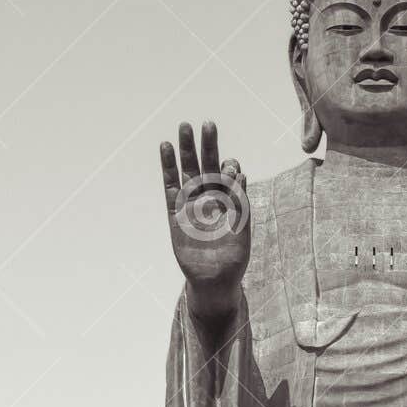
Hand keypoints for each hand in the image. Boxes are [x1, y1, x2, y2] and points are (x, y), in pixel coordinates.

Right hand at [159, 120, 249, 318]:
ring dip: (185, 150)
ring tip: (183, 127)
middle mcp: (210, 199)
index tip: (231, 168)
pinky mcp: (176, 213)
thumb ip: (240, 203)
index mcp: (229, 201)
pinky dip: (168, 168)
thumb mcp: (241, 230)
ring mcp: (191, 204)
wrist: (215, 282)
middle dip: (207, 145)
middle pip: (207, 166)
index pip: (228, 175)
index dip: (229, 168)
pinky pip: (170, 187)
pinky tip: (165, 148)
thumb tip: (241, 175)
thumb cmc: (233, 258)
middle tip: (207, 124)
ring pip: (187, 171)